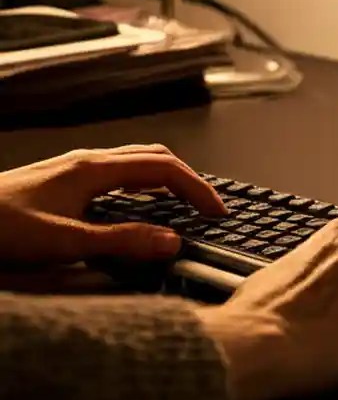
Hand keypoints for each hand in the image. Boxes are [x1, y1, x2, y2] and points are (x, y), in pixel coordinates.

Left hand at [0, 145, 225, 264]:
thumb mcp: (63, 242)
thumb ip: (120, 242)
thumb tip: (172, 242)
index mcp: (93, 169)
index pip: (164, 168)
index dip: (197, 188)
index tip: (217, 212)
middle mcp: (85, 161)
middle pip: (153, 157)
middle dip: (187, 179)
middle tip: (206, 208)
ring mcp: (71, 168)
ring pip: (133, 161)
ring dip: (164, 179)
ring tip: (180, 205)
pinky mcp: (59, 180)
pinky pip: (115, 172)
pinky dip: (140, 184)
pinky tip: (133, 207)